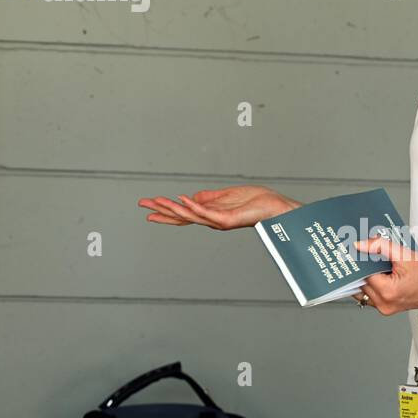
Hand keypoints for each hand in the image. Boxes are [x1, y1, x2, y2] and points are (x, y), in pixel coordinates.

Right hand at [138, 185, 297, 230]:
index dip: (165, 210)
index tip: (148, 206)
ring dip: (172, 208)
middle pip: (181, 217)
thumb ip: (209, 197)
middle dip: (161, 210)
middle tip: (142, 204)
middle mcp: (212, 220)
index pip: (183, 214)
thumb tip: (191, 197)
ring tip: (157, 200)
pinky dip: (193, 206)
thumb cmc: (256, 202)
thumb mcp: (227, 196)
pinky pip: (206, 212)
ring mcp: (218, 221)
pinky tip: (182, 199)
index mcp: (211, 214)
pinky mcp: (227, 219)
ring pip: (189, 215)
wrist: (276, 207)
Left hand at [351, 236, 417, 314]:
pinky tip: (380, 271)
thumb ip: (379, 246)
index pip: (361, 274)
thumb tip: (360, 245)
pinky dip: (373, 283)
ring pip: (364, 289)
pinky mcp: (389, 308)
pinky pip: (372, 295)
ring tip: (375, 262)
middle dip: (361, 268)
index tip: (355, 251)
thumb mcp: (404, 254)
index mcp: (388, 292)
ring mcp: (386, 308)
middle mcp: (385, 304)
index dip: (359, 260)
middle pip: (361, 282)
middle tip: (363, 254)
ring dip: (367, 276)